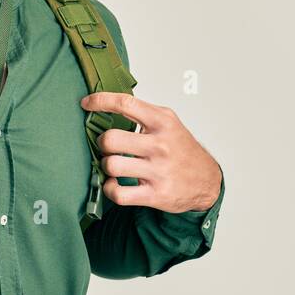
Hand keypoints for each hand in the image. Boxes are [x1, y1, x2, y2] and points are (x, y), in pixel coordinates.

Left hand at [80, 92, 221, 213]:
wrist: (207, 181)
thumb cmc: (182, 150)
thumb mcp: (169, 123)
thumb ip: (142, 113)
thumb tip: (107, 103)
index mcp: (163, 122)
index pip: (125, 104)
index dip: (100, 101)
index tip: (86, 103)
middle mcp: (161, 145)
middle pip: (110, 139)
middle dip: (102, 143)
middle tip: (108, 147)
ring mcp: (158, 171)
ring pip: (111, 165)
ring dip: (106, 166)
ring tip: (114, 166)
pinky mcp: (156, 194)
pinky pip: (117, 193)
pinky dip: (109, 189)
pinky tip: (114, 184)